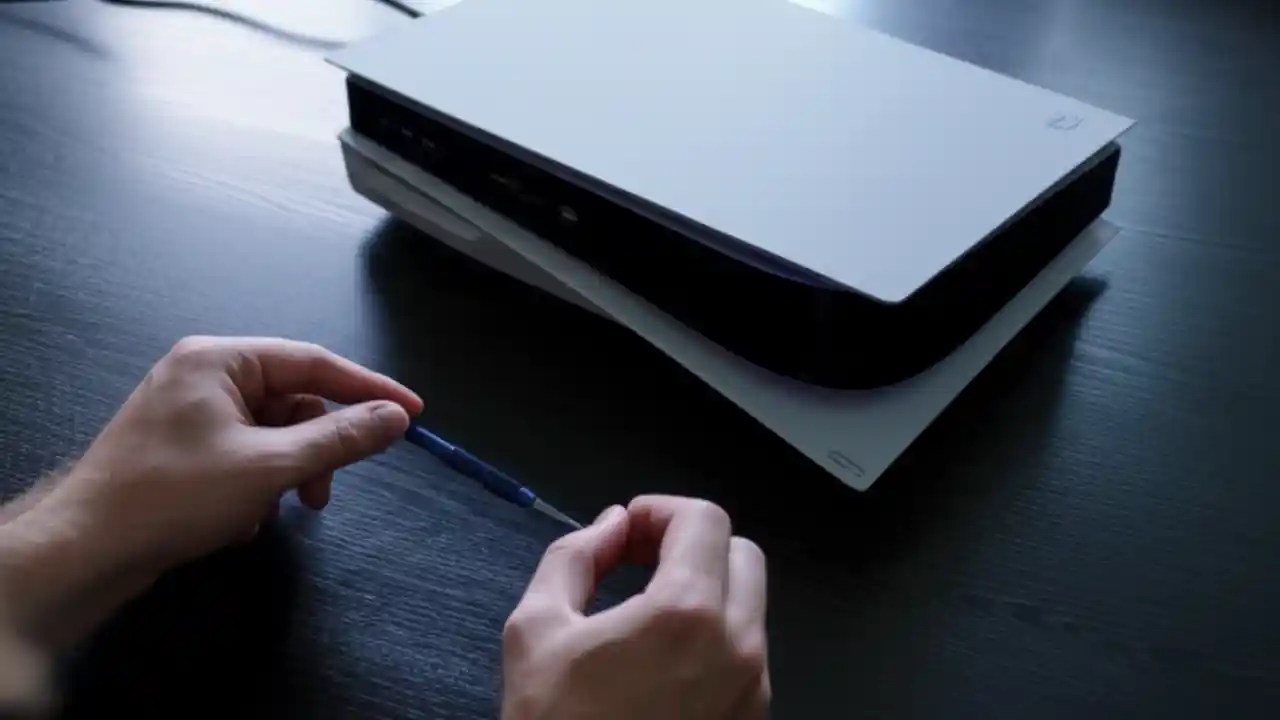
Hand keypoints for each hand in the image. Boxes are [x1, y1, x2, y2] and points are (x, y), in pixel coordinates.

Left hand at [0, 336, 421, 646]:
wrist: (86, 551)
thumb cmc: (176, 497)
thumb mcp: (270, 467)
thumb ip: (339, 438)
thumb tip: (396, 417)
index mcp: (219, 360)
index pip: (313, 362)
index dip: (368, 388)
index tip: (414, 412)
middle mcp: (203, 375)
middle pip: (291, 402)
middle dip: (314, 451)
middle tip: (325, 495)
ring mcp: (188, 413)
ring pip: (268, 435)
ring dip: (285, 476)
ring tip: (278, 514)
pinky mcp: (179, 450)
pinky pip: (241, 455)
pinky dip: (255, 487)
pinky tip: (241, 522)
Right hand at [501, 496, 769, 719]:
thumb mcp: (536, 629)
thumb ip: (575, 556)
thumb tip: (610, 525)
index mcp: (686, 614)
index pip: (705, 520)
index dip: (660, 511)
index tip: (624, 533)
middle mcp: (738, 648)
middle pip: (741, 554)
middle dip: (691, 544)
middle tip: (637, 561)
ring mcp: (753, 690)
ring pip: (749, 606)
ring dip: (705, 590)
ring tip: (645, 613)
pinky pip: (748, 654)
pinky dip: (714, 636)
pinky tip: (664, 660)